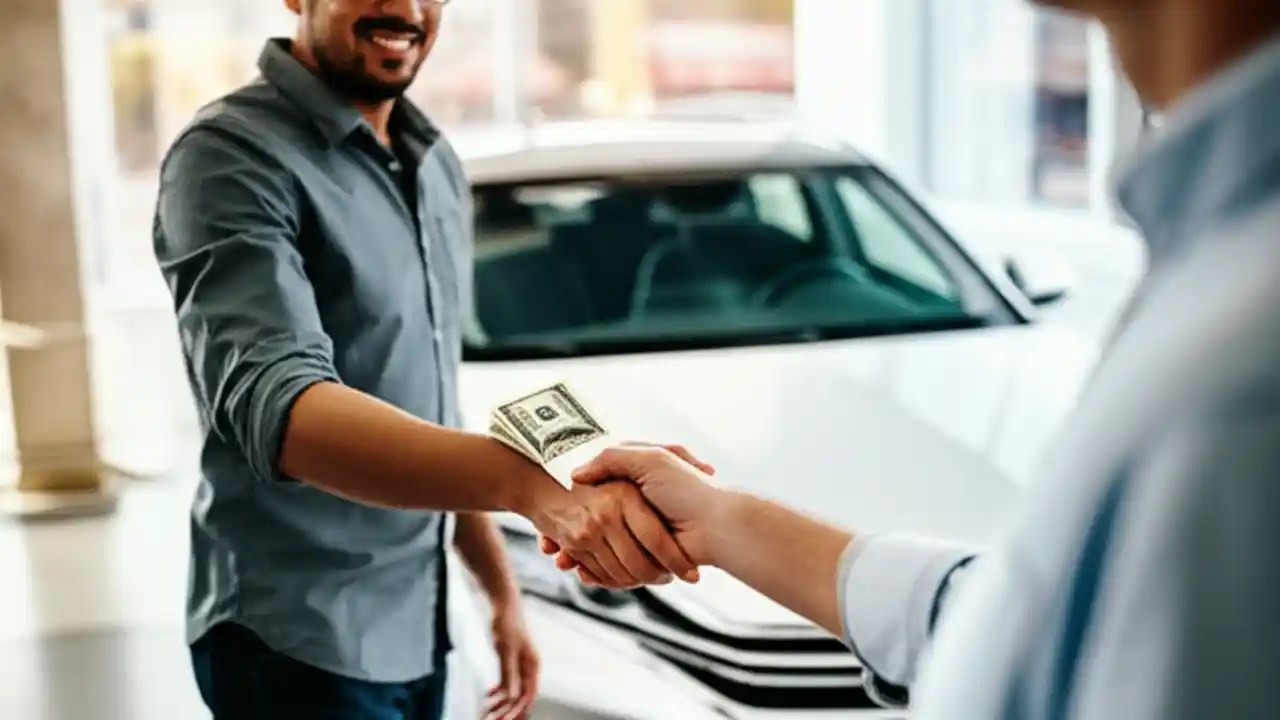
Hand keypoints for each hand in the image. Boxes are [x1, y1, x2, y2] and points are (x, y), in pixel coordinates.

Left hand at [484, 600, 539, 719]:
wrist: (504, 605)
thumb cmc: (507, 623)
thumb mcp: (506, 650)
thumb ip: (509, 673)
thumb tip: (511, 695)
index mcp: (532, 665)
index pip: (527, 696)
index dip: (516, 711)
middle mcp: (530, 667)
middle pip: (521, 696)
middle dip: (507, 710)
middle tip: (492, 719)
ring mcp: (521, 664)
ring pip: (514, 690)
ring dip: (501, 702)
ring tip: (488, 711)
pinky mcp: (513, 660)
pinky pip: (508, 681)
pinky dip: (500, 690)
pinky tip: (490, 695)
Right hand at [543, 445, 722, 584]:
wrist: (715, 524)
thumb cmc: (685, 488)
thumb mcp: (648, 460)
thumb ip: (612, 459)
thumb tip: (576, 474)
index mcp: (633, 487)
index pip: (595, 495)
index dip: (575, 502)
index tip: (554, 508)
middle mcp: (634, 512)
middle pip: (593, 525)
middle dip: (571, 534)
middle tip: (549, 541)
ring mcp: (638, 537)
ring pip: (598, 549)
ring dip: (578, 555)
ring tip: (559, 556)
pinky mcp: (645, 559)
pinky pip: (614, 567)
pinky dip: (596, 572)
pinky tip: (580, 569)